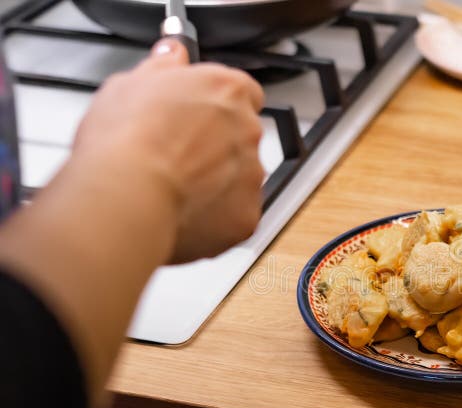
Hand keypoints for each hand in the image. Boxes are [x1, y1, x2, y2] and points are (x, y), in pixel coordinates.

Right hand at [71, 38, 265, 262]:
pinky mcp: (246, 215)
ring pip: (240, 176)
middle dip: (215, 145)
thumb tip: (173, 54)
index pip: (242, 91)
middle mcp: (248, 130)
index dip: (217, 103)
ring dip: (217, 180)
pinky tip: (184, 212)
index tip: (198, 112)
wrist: (127, 194)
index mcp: (227, 90)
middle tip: (176, 153)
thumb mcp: (131, 82)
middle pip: (241, 136)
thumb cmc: (125, 139)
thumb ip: (164, 67)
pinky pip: (236, 213)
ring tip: (174, 187)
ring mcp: (251, 175)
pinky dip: (216, 216)